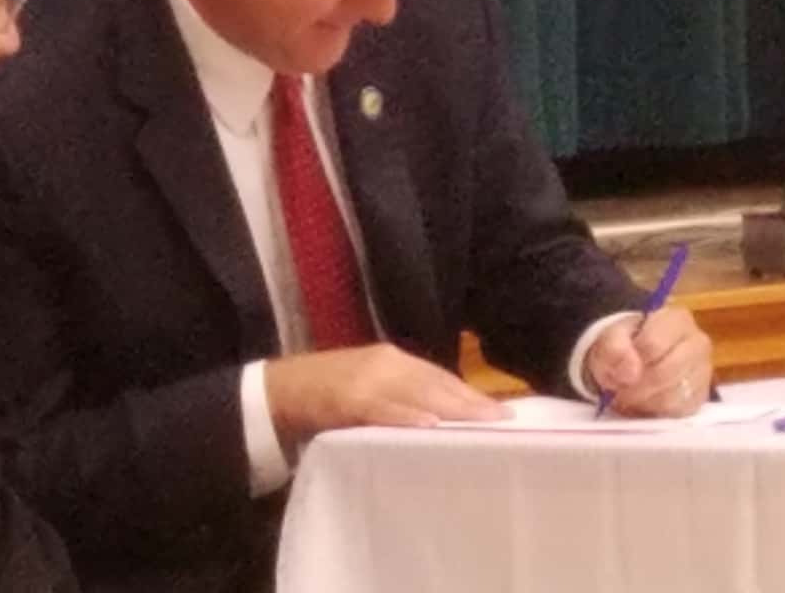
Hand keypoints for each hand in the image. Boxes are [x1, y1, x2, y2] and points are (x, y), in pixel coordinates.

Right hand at [264, 342, 510, 450]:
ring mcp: (367, 378)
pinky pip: (383, 409)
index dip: (472, 395)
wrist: (278, 391)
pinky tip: (429, 426)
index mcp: (393, 360)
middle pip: (437, 383)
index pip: (441, 377)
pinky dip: (406, 416)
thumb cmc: (327, 395)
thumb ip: (403, 397)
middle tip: (506, 422)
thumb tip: (445, 421)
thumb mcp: (371, 389)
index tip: (504, 413)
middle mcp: (386, 362)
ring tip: (481, 425)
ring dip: (451, 410)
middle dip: (471, 404)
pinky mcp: (348, 397)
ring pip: (417, 393)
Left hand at [585, 306, 711, 417]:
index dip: (629, 361)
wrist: (634, 356)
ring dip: (644, 401)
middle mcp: (698, 343)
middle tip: (618, 389)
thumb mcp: (610, 337)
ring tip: (629, 395)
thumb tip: (630, 373)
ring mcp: (704, 371)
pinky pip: (679, 412)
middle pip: (665, 373)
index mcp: (677, 319)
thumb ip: (614, 348)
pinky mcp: (701, 396)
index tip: (615, 367)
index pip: (652, 344)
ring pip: (673, 396)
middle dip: (636, 386)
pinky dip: (657, 411)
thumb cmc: (625, 342)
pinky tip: (644, 403)